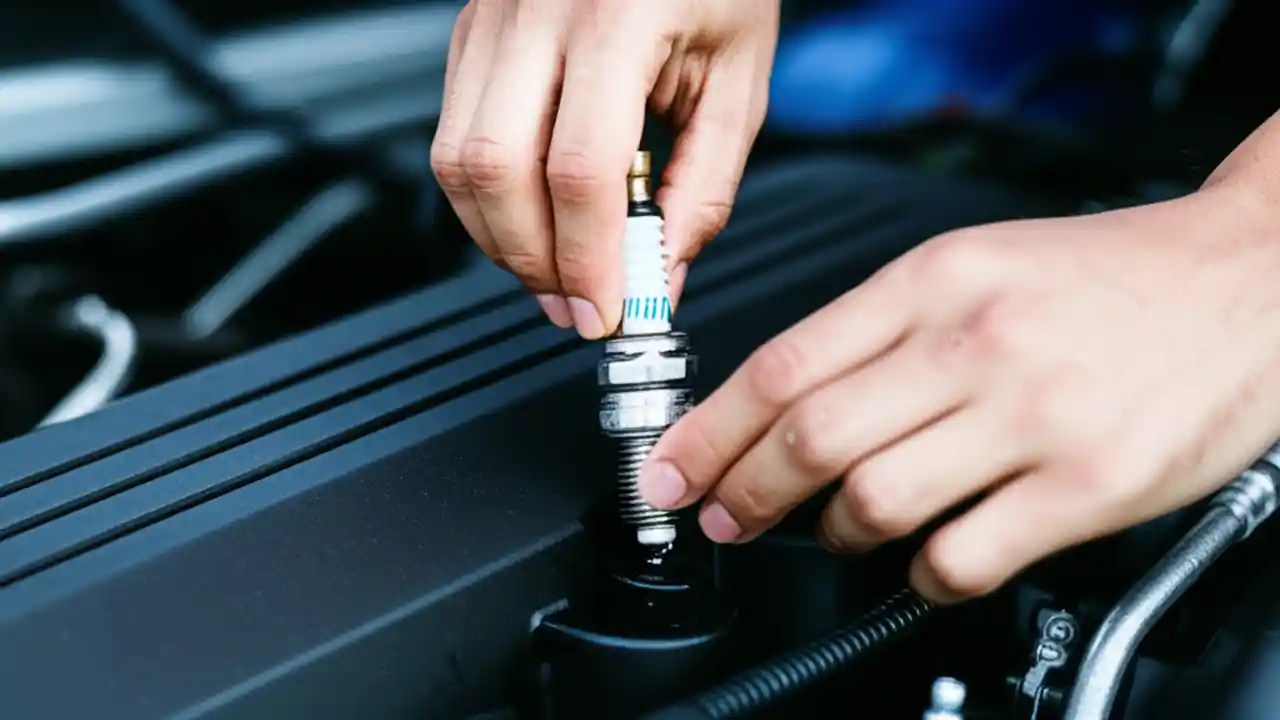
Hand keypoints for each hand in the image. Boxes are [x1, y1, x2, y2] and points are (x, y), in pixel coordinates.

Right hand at [431, 0, 778, 337]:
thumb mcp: (738, 83)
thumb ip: (701, 190)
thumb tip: (658, 277)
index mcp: (617, 15)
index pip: (579, 170)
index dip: (587, 261)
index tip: (605, 311)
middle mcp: (537, 10)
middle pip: (494, 171)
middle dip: (532, 262)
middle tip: (574, 305)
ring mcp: (491, 17)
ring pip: (456, 160)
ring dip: (500, 238)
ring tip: (553, 272)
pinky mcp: (471, 30)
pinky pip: (454, 134)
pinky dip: (488, 196)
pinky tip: (533, 216)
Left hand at [636, 146, 1279, 602]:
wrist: (1248, 277)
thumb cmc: (1105, 277)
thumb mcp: (974, 264)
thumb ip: (879, 330)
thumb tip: (784, 401)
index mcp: (933, 281)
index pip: (783, 365)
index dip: (707, 432)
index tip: (671, 471)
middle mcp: (974, 342)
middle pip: (810, 438)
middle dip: (742, 494)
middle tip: (721, 519)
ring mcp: (1032, 416)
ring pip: (874, 501)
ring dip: (832, 536)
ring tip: (835, 535)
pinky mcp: (1087, 484)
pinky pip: (963, 555)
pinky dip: (921, 574)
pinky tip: (923, 564)